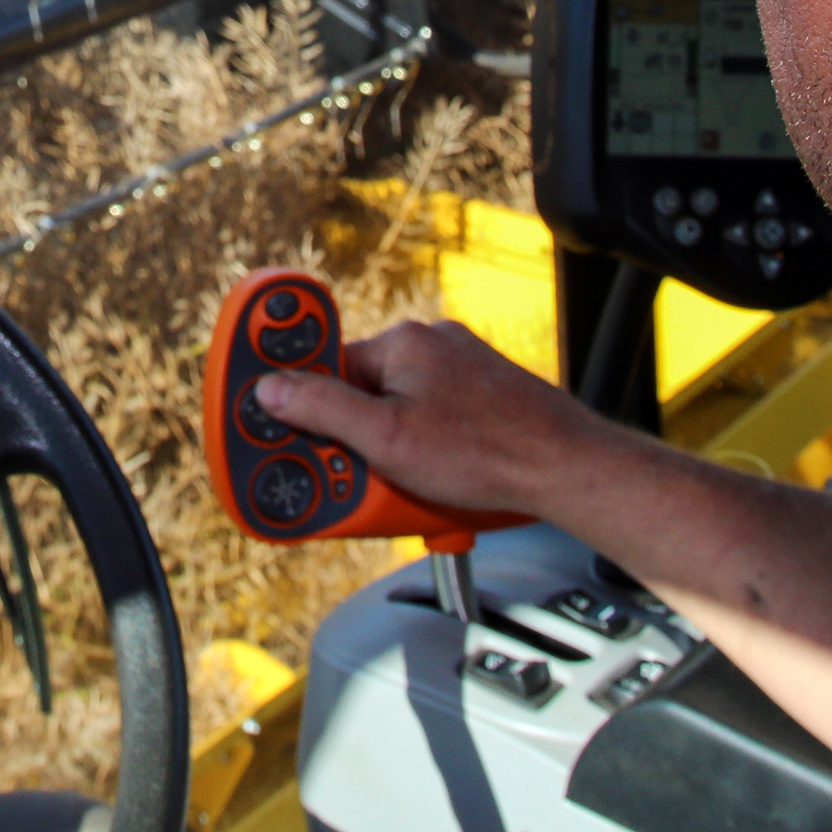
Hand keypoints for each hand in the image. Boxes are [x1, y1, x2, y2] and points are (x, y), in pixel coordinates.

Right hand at [254, 318, 606, 520]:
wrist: (567, 471)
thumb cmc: (488, 453)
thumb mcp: (387, 440)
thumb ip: (324, 409)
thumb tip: (271, 388)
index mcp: (402, 343)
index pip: (326, 368)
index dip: (301, 402)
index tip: (264, 406)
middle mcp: (431, 346)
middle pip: (361, 393)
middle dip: (351, 439)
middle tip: (355, 477)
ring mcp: (461, 371)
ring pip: (398, 411)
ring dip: (387, 452)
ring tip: (404, 487)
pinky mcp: (483, 398)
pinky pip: (432, 421)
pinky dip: (422, 451)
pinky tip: (435, 483)